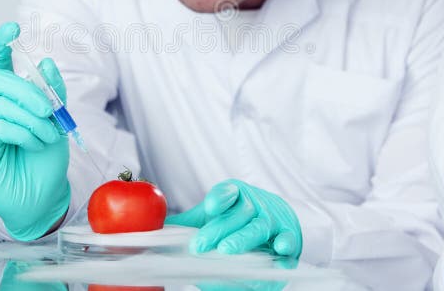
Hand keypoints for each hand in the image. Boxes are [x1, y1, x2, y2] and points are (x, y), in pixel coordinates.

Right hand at [0, 22, 69, 240]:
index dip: (0, 42)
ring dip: (33, 119)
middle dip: (29, 92)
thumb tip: (47, 63)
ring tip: (46, 136)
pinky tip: (33, 144)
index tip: (12, 27)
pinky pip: (0, 126)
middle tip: (49, 111)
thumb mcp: (56, 119)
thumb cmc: (43, 156)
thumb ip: (52, 92)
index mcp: (5, 94)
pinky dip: (24, 134)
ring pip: (2, 104)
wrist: (39, 193)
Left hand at [166, 180, 301, 257]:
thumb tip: (154, 228)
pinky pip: (288, 240)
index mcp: (235, 194)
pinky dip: (284, 245)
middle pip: (238, 214)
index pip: (227, 192)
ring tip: (227, 250)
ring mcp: (272, 219)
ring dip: (243, 238)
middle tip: (201, 244)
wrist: (278, 217)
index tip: (209, 207)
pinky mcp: (289, 235)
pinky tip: (279, 251)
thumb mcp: (213, 215)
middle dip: (219, 229)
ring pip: (258, 227)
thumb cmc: (238, 217)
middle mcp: (254, 204)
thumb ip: (188, 222)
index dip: (219, 198)